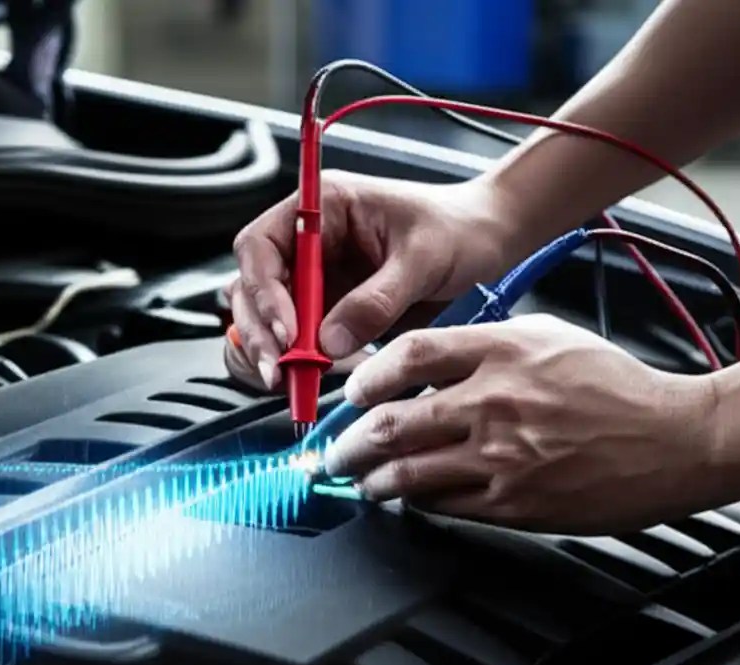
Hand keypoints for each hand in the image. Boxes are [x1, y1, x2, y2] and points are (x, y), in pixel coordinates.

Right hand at [225, 171, 523, 389]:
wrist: (488, 240)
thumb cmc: (459, 228)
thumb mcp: (423, 260)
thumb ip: (377, 300)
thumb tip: (328, 342)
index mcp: (321, 207)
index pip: (261, 246)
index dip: (265, 292)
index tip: (288, 333)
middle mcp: (307, 240)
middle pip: (252, 285)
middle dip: (259, 331)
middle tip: (279, 372)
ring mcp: (315, 275)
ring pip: (264, 315)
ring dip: (269, 350)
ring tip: (289, 382)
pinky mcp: (327, 307)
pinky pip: (294, 337)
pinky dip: (292, 361)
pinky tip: (304, 380)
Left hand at [322, 315, 721, 534]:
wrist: (675, 439)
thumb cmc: (614, 386)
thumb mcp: (547, 336)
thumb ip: (483, 342)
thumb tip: (422, 361)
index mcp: (501, 352)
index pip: (408, 356)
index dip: (365, 376)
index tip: (350, 391)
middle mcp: (495, 403)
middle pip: (392, 424)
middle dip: (347, 443)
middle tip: (333, 451)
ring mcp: (503, 458)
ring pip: (408, 473)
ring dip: (371, 480)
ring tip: (359, 480)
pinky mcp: (515, 503)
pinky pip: (444, 505)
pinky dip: (415, 502)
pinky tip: (406, 498)